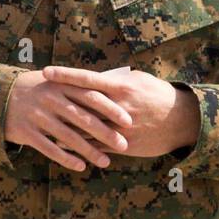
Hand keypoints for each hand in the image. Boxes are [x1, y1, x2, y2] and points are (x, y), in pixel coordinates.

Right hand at [4, 70, 132, 171]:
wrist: (0, 96)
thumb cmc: (37, 88)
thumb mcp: (56, 81)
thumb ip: (78, 86)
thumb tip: (112, 90)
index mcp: (61, 84)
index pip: (91, 96)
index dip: (111, 109)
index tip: (128, 121)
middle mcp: (51, 99)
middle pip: (83, 118)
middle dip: (105, 133)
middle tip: (123, 145)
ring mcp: (38, 116)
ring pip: (68, 137)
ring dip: (89, 151)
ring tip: (105, 162)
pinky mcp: (27, 132)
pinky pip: (50, 148)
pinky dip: (67, 159)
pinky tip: (81, 167)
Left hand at [42, 66, 199, 157]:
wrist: (181, 120)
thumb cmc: (157, 94)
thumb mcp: (138, 80)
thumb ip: (115, 81)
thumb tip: (94, 78)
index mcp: (121, 87)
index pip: (87, 79)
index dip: (65, 75)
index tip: (46, 71)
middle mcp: (118, 107)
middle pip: (81, 103)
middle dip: (58, 98)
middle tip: (37, 94)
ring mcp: (120, 128)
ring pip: (86, 127)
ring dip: (63, 125)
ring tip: (42, 121)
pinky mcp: (125, 145)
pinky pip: (97, 146)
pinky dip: (79, 145)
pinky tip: (63, 144)